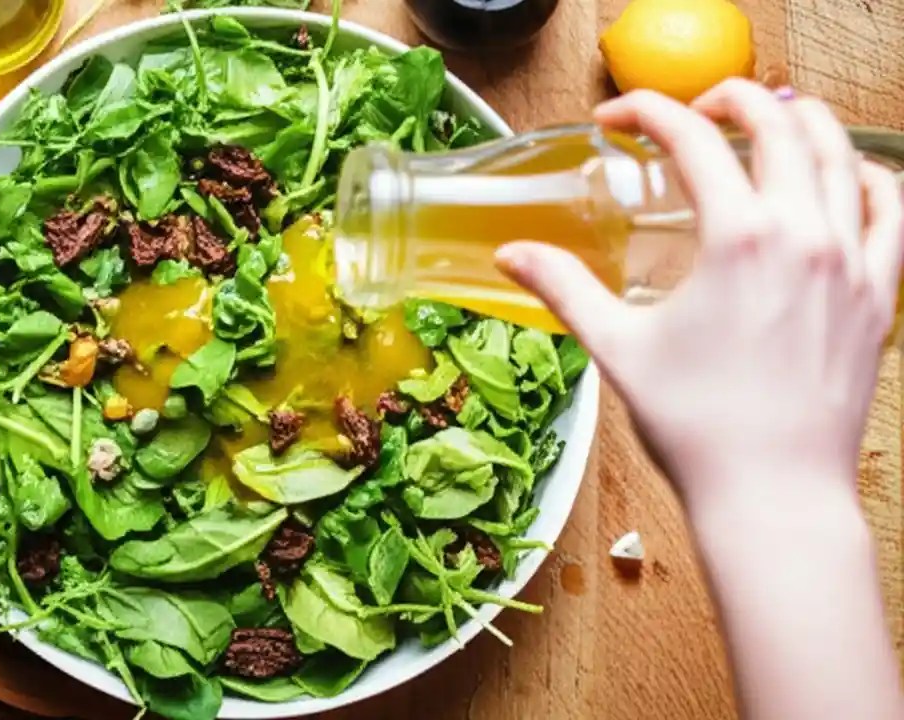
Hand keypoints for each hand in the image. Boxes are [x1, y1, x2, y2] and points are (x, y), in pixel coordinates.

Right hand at [497, 79, 903, 507]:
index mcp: (738, 237)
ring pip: (840, 152)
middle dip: (728, 96)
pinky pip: (890, 207)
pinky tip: (838, 178)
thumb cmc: (696, 427)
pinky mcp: (877, 292)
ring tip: (764, 123)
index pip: (691, 137)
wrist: (773, 495)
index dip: (646, 112)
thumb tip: (512, 256)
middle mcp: (804, 233)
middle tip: (689, 110)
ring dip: (799, 121)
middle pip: (778, 121)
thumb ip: (564, 288)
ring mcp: (851, 260)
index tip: (615, 121)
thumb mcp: (618, 348)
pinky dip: (864, 174)